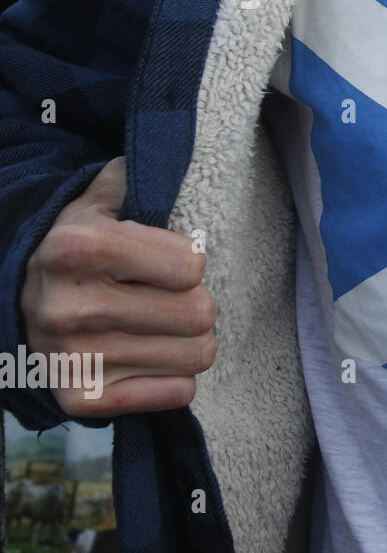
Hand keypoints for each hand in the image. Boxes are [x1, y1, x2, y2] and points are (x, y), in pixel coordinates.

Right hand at [20, 157, 214, 417]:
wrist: (19, 308)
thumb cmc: (78, 249)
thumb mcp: (98, 203)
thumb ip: (133, 178)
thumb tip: (163, 151)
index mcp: (77, 249)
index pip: (191, 264)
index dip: (188, 260)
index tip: (167, 260)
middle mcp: (70, 307)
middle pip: (200, 313)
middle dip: (194, 302)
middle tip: (166, 297)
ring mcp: (74, 360)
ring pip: (197, 355)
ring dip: (189, 341)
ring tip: (157, 327)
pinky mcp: (82, 401)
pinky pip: (179, 393)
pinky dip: (174, 377)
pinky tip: (147, 358)